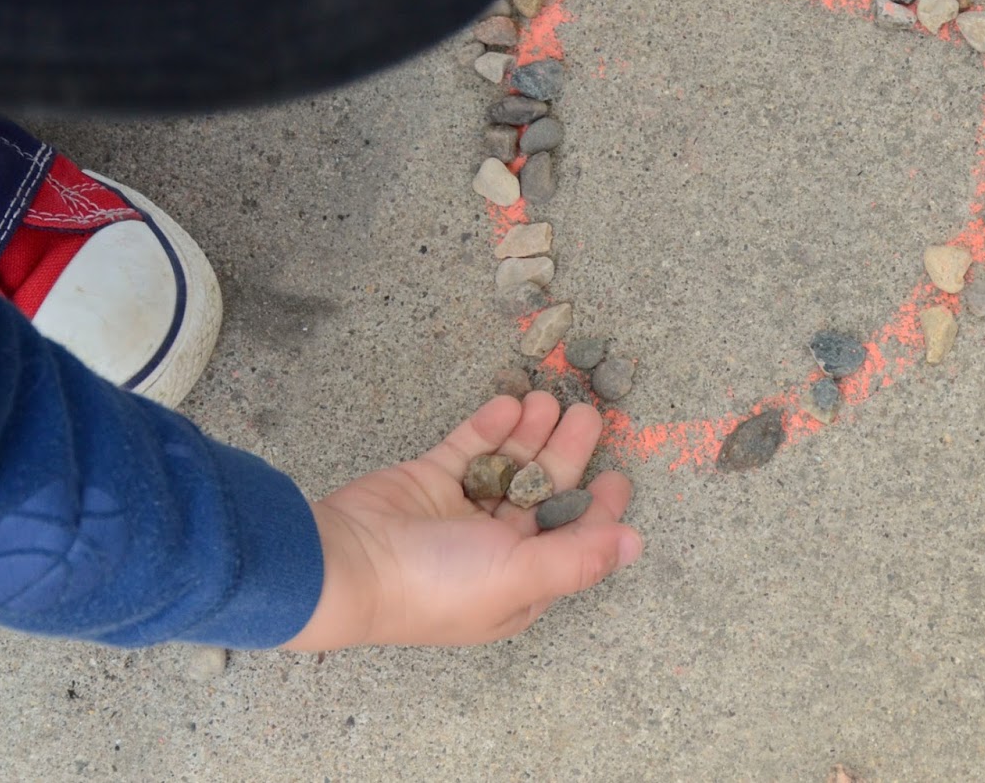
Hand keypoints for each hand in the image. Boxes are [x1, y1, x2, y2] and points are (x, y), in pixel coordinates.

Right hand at [282, 392, 641, 649]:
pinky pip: (469, 448)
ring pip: (509, 465)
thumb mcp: (520, 577)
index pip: (571, 542)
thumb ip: (581, 557)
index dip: (599, 511)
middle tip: (589, 414)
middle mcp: (493, 549)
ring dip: (531, 434)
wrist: (346, 564)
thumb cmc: (438, 583)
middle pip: (542, 494)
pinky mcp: (430, 479)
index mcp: (518, 584)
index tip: (618, 475)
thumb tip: (638, 545)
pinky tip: (510, 404)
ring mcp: (459, 511)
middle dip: (567, 455)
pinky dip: (490, 427)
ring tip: (549, 399)